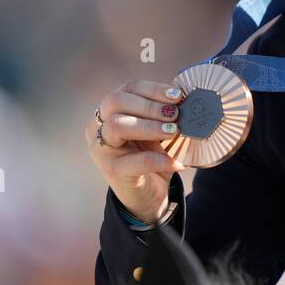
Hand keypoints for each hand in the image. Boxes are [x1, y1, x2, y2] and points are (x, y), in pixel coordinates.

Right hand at [86, 79, 187, 222]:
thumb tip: (185, 101)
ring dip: (150, 126)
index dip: (152, 89)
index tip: (176, 95)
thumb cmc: (151, 156)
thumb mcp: (157, 132)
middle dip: (149, 105)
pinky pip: (136, 160)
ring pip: (117, 125)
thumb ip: (164, 116)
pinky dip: (160, 159)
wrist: (148, 196)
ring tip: (174, 131)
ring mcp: (102, 149)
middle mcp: (99, 127)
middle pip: (117, 101)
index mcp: (110, 111)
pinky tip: (177, 162)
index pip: (127, 89)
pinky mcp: (112, 171)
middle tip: (175, 114)